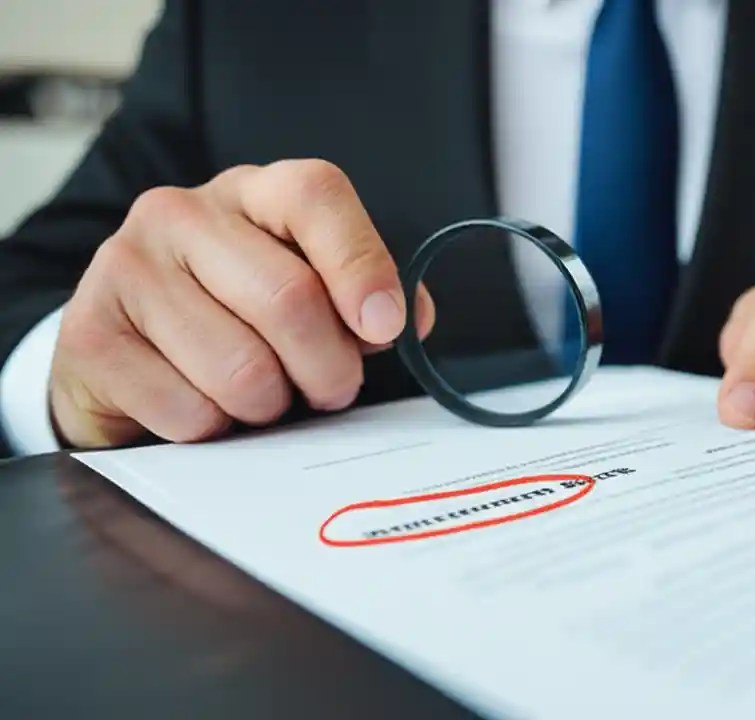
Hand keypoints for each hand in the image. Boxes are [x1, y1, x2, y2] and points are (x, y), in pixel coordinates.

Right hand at [51, 159, 433, 448]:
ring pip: (242, 369)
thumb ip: (365, 301)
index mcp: (253, 192)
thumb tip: (406, 317)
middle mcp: (182, 213)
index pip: (315, 197)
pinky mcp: (91, 335)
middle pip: (289, 298)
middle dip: (328, 368)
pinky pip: (189, 411)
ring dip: (268, 405)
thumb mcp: (310, 292)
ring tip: (259, 395)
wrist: (128, 355)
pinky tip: (202, 405)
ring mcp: (126, 266)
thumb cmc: (239, 320)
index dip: (362, 267)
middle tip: (330, 389)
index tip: (386, 327)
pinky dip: (213, 428)